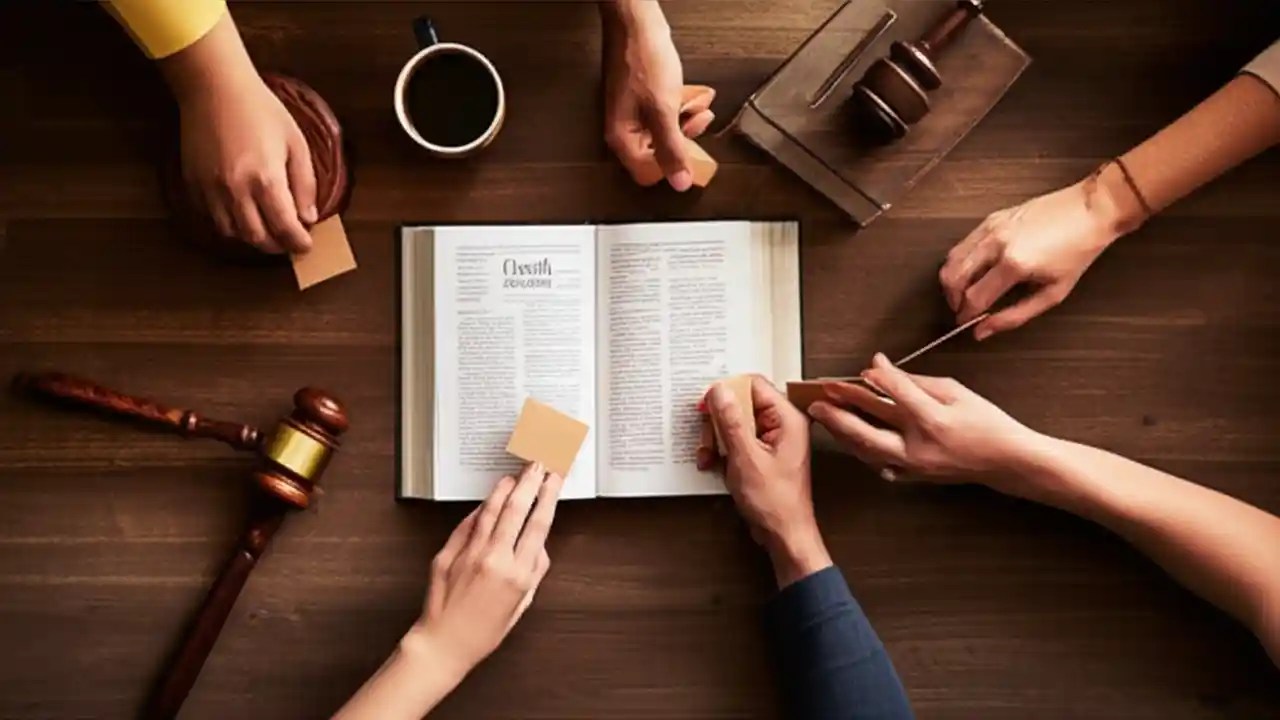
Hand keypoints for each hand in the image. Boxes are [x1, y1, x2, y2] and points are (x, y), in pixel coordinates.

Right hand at [177, 75, 317, 253]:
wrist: (215, 87)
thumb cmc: (261, 110)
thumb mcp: (296, 143)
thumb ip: (305, 183)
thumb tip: (308, 217)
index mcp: (266, 179)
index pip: (285, 228)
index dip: (298, 242)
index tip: (305, 246)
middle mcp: (236, 190)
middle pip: (257, 238)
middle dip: (277, 246)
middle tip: (288, 242)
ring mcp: (211, 189)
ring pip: (232, 233)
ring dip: (252, 237)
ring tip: (266, 230)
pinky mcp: (193, 184)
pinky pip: (211, 217)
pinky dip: (229, 224)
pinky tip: (241, 215)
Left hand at [412, 464, 562, 675]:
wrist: (444, 643)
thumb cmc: (483, 631)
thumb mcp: (521, 605)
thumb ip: (533, 572)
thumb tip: (538, 546)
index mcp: (518, 574)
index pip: (538, 524)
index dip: (548, 497)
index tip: (554, 480)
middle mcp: (495, 560)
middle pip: (517, 509)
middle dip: (530, 482)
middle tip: (538, 464)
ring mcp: (470, 554)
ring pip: (491, 510)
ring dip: (505, 488)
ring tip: (515, 475)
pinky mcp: (448, 553)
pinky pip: (468, 523)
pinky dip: (481, 508)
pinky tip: (489, 498)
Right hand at [602, 1, 709, 190]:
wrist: (636, 23)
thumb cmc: (645, 62)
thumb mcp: (664, 110)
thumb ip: (672, 149)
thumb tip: (679, 185)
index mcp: (623, 139)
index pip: (648, 174)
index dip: (673, 168)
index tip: (696, 157)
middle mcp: (624, 131)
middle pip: (658, 155)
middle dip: (684, 141)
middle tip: (700, 122)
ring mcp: (632, 115)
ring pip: (665, 134)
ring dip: (687, 123)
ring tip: (701, 105)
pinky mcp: (641, 101)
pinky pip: (664, 116)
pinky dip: (681, 109)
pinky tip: (694, 96)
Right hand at [697, 377, 830, 587]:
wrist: (783, 534)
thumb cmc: (776, 503)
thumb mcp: (745, 457)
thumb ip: (731, 421)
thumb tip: (719, 391)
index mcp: (787, 418)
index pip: (753, 384)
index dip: (726, 392)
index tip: (708, 406)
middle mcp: (781, 424)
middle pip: (740, 404)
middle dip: (718, 422)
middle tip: (709, 440)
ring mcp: (771, 439)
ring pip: (733, 423)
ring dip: (716, 439)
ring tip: (710, 457)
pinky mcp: (761, 453)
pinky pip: (736, 440)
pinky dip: (722, 451)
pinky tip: (715, 465)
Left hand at [809, 353, 1041, 482]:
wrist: (1004, 461)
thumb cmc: (985, 423)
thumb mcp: (955, 391)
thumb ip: (915, 381)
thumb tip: (883, 368)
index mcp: (933, 420)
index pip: (894, 394)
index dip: (875, 377)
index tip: (863, 368)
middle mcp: (919, 446)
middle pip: (867, 427)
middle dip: (839, 410)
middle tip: (818, 397)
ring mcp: (913, 465)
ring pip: (865, 449)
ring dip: (841, 431)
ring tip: (824, 415)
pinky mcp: (912, 476)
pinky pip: (877, 463)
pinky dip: (860, 449)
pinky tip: (847, 437)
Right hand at [939, 180, 1124, 339]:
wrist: (1089, 211)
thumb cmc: (1077, 250)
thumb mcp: (1053, 293)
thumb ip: (1014, 316)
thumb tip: (984, 330)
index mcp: (1014, 264)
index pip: (973, 298)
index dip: (965, 315)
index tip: (965, 322)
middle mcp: (997, 243)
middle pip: (953, 278)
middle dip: (952, 299)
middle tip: (961, 309)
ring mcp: (991, 228)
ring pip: (951, 259)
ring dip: (951, 280)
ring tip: (963, 292)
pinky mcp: (991, 218)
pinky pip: (962, 244)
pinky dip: (959, 261)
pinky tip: (972, 270)